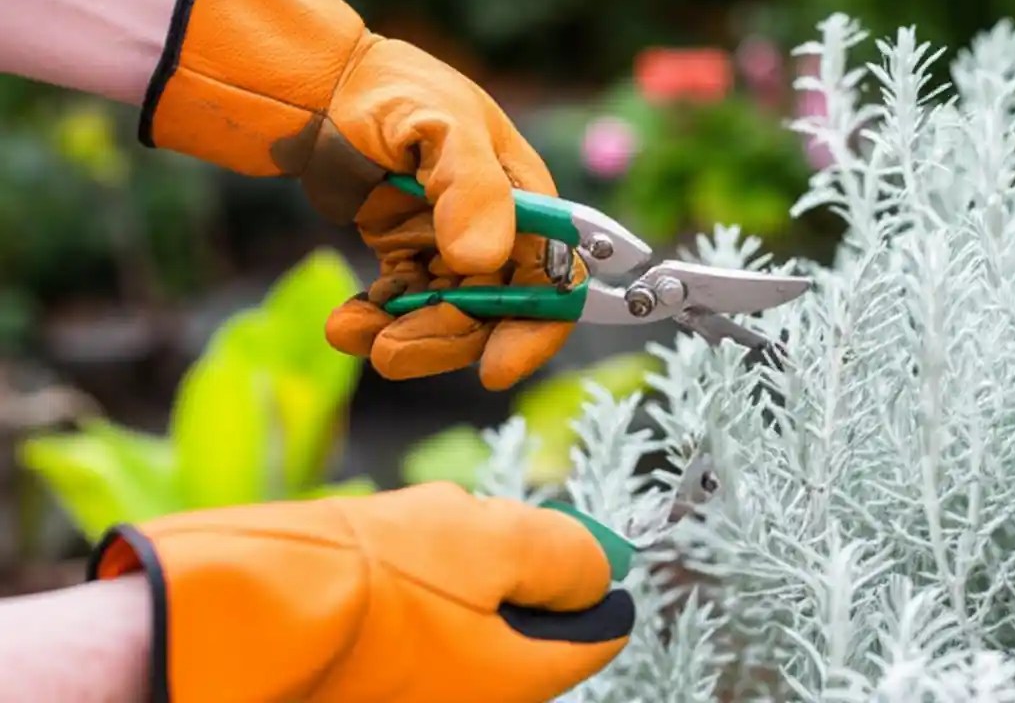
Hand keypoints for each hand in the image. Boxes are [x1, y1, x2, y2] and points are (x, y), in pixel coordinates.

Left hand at [88, 482, 634, 701]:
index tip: (547, 659)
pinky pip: (407, 573)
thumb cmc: (386, 647)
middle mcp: (460, 506)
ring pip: (462, 573)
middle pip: (522, 566)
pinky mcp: (348, 532)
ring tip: (418, 667)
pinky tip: (377, 645)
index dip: (582, 615)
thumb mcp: (497, 673)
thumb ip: (568, 649)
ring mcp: (400, 513)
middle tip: (478, 674)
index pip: (588, 559)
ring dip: (457, 621)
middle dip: (513, 621)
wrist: (241, 613)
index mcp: (509, 530)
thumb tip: (608, 623)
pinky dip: (407, 610)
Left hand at [138, 0, 582, 388]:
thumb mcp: (443, 123)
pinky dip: (374, 325)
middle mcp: (498, 236)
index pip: (556, 281)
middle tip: (391, 350)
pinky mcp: (410, 261)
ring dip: (404, 339)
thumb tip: (483, 258)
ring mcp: (452, 252)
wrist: (321, 89)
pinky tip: (346, 324)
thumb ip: (473, 188)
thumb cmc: (395, 92)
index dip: (536, 328)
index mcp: (527, 205)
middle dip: (447, 339)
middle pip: (497, 315)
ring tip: (354, 334)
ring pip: (447, 322)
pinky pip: (402, 310)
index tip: (496, 369)